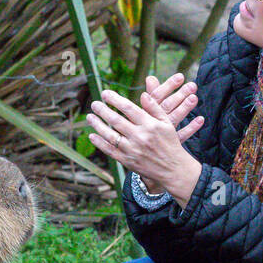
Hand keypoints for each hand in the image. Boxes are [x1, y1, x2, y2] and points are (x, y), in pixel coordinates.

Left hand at [87, 81, 202, 206]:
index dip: (115, 99)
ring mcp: (132, 150)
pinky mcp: (127, 161)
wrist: (173, 169)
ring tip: (89, 116)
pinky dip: (99, 143)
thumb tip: (143, 94)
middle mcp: (140, 136)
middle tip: (94, 103)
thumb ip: (154, 108)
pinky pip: (110, 151)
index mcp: (150, 125)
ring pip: (110, 135)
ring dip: (97, 125)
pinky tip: (92, 135)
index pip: (128, 108)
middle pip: (116, 120)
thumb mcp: (167, 123)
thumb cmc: (170, 143)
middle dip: (103, 110)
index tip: (105, 93)